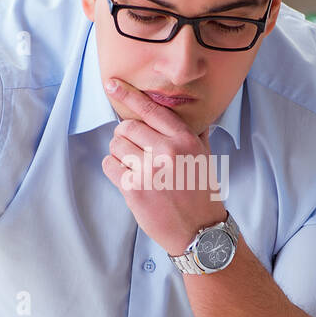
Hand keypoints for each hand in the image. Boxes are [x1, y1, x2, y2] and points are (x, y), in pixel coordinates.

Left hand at [100, 77, 227, 255]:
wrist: (200, 232)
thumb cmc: (202, 195)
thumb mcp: (205, 159)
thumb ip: (195, 135)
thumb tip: (191, 115)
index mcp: (185, 140)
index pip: (151, 110)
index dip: (128, 95)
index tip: (112, 84)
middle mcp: (167, 152)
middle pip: (128, 127)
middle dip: (125, 135)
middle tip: (133, 148)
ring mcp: (149, 170)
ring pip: (116, 145)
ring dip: (119, 153)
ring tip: (133, 165)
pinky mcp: (134, 189)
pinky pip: (110, 166)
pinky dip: (114, 169)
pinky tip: (127, 178)